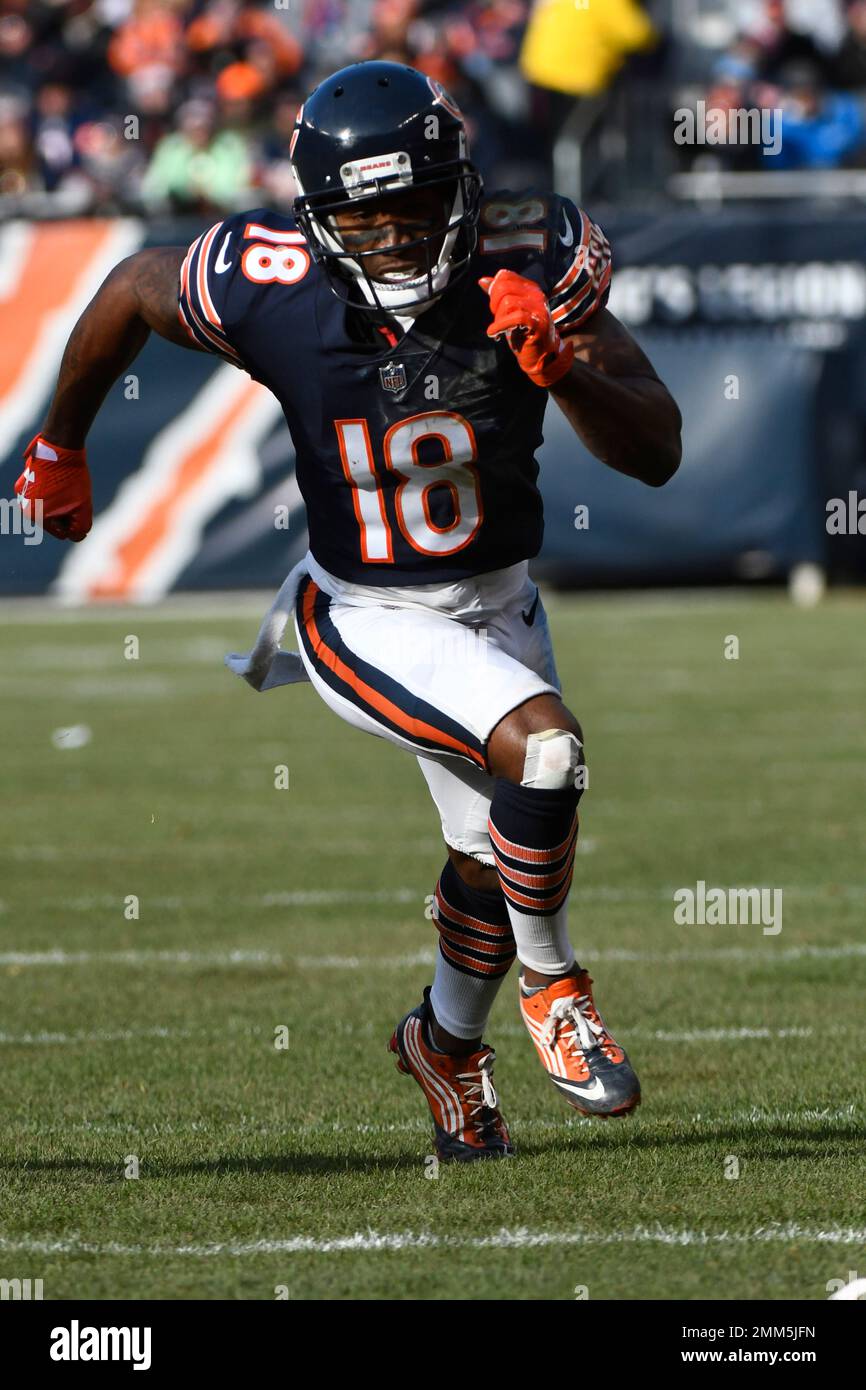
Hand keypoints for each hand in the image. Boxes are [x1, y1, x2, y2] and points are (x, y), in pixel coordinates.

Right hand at [15, 434, 91, 541]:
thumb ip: (81, 527)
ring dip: (60, 504)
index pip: (61, 532)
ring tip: (69, 489)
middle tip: (76, 498)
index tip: (82, 511)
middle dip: (67, 514)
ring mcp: (22, 492)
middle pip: (53, 520)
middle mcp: (23, 506)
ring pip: (47, 507)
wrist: (60, 446)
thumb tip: (76, 536)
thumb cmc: (73, 479)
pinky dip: (52, 492)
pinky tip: (60, 481)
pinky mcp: (24, 480)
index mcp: (35, 516)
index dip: (76, 526)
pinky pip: (41, 493)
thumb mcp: (83, 507)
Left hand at [479, 269, 573, 387]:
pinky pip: (515, 317)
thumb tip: (482, 281)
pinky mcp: (538, 323)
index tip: (493, 305)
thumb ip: (498, 295)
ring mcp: (539, 308)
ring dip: (498, 318)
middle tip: (496, 318)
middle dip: (493, 303)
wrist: (542, 356)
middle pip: (504, 288)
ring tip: (499, 329)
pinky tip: (494, 334)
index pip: (505, 276)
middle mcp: (536, 295)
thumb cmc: (524, 333)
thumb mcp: (510, 311)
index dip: (493, 289)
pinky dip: (500, 326)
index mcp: (530, 288)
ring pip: (508, 302)